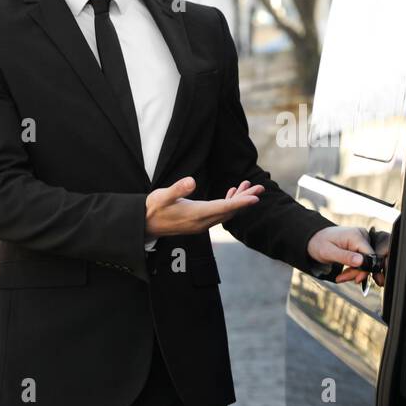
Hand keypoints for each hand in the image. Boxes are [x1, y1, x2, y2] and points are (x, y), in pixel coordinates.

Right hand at [145, 176, 263, 237]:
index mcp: (196, 214)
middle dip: (246, 200)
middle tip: (261, 187)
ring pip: (226, 212)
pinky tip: (233, 192)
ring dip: (239, 200)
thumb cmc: (153, 208)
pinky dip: (229, 203)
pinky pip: (220, 214)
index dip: (240, 203)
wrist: (145, 224)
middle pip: (230, 211)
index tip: (255, 198)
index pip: (223, 208)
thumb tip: (191, 181)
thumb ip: (177, 189)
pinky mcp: (200, 222)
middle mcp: (202, 222)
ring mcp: (202, 224)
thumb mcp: (162, 195)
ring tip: (249, 186)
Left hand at [308, 225, 386, 285]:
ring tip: (341, 277)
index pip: (370, 256)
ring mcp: (362, 240)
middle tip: (342, 279)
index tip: (355, 280)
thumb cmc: (319, 243)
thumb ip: (345, 257)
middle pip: (368, 260)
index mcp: (356, 236)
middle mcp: (362, 235)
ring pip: (366, 262)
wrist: (315, 238)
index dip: (365, 270)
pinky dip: (354, 268)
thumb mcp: (328, 252)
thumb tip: (361, 262)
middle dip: (356, 272)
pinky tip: (345, 272)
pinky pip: (362, 260)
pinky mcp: (360, 245)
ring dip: (354, 272)